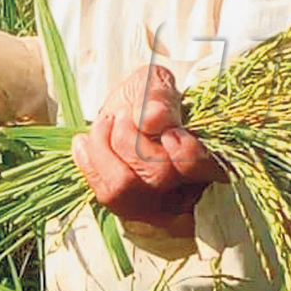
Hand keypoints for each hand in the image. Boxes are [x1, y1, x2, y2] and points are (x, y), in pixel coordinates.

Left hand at [71, 64, 226, 230]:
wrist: (130, 111)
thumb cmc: (150, 98)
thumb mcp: (157, 82)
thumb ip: (158, 96)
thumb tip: (153, 119)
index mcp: (207, 159)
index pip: (200, 168)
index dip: (183, 150)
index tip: (166, 126)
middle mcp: (186, 191)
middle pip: (157, 175)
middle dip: (130, 137)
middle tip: (122, 114)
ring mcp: (156, 206)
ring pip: (124, 188)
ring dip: (105, 148)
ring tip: (105, 123)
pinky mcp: (128, 208)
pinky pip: (104, 193)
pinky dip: (89, 162)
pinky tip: (83, 140)